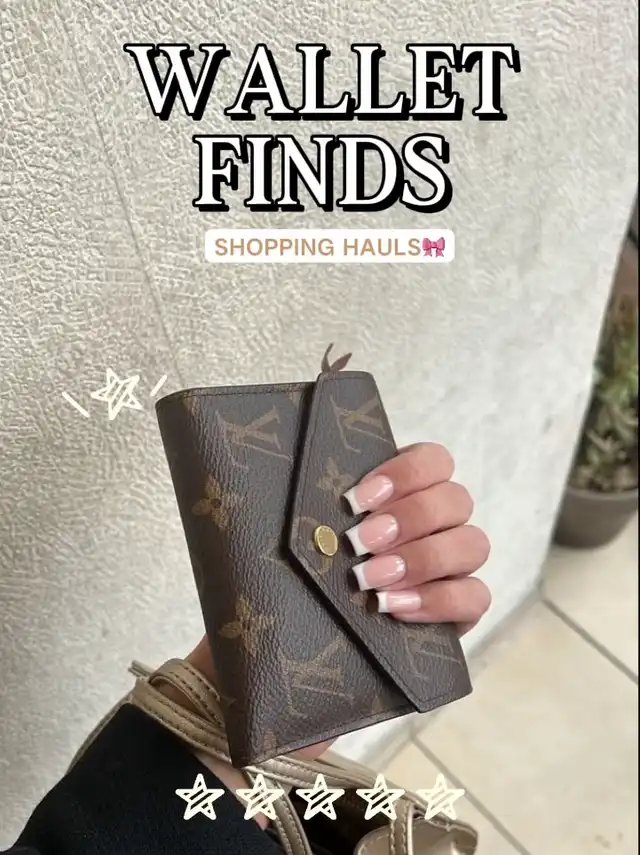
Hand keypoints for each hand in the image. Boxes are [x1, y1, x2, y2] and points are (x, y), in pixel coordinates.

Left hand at [343, 442, 490, 633]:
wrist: (336, 619)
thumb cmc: (331, 555)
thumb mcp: (332, 522)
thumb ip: (340, 506)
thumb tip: (328, 503)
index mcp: (418, 486)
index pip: (435, 460)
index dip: (404, 474)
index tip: (356, 500)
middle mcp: (447, 518)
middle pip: (456, 500)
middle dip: (407, 519)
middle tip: (359, 542)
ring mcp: (461, 560)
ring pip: (474, 544)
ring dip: (423, 559)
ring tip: (373, 577)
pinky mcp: (467, 602)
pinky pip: (476, 597)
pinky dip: (437, 600)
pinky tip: (395, 604)